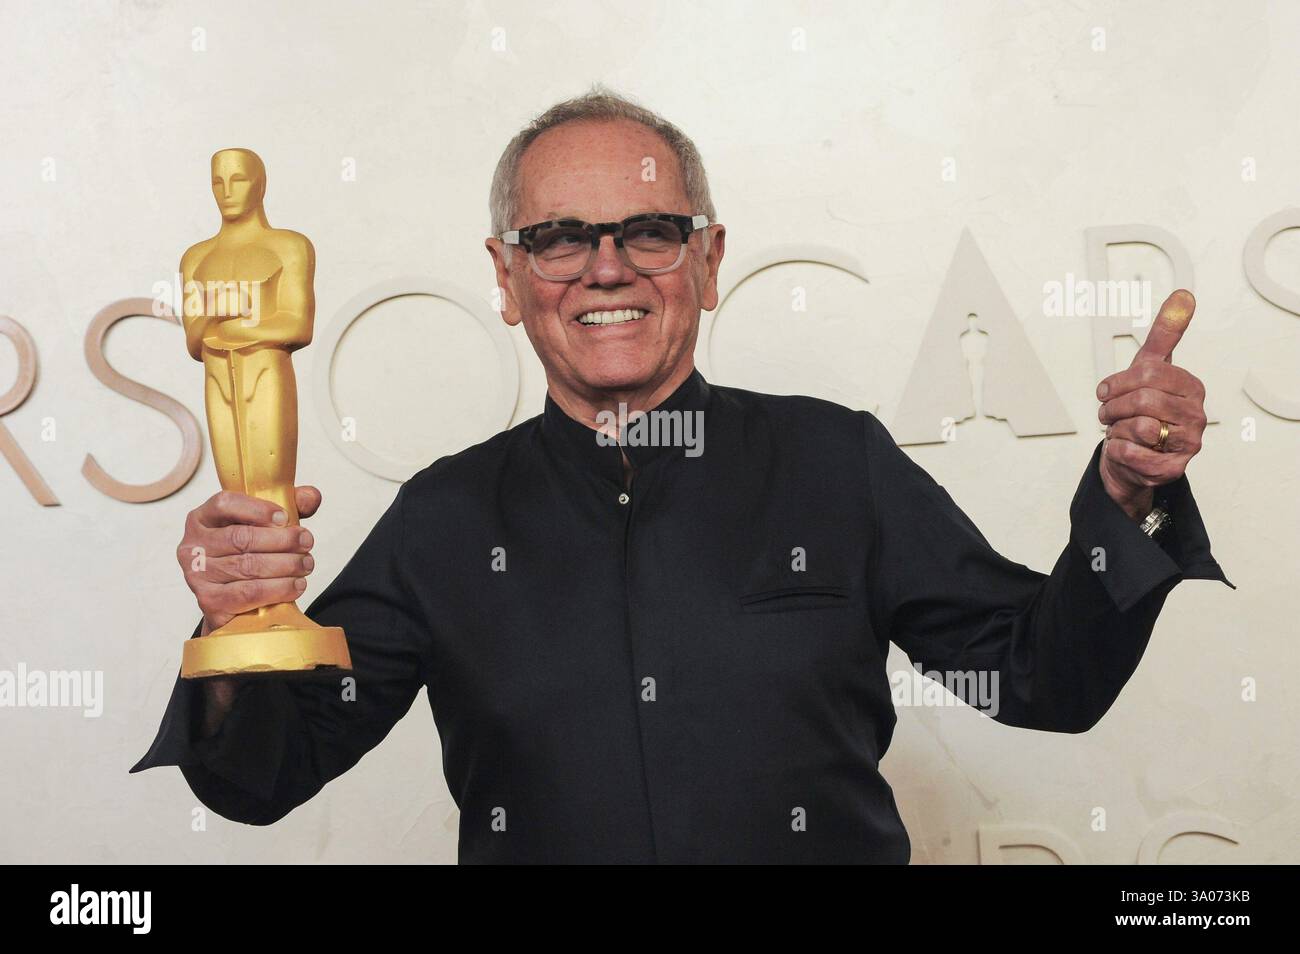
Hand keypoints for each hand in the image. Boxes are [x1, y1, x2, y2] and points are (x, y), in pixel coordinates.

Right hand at [176, 486, 321, 630]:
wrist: (233, 602)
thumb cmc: (249, 554)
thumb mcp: (266, 525)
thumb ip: (290, 506)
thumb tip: (311, 496)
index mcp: (202, 518)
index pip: (223, 504)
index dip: (257, 509)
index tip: (285, 518)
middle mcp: (193, 545)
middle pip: (241, 537)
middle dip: (282, 539)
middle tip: (307, 542)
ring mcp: (197, 575)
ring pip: (248, 566)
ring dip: (286, 565)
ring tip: (307, 564)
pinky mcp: (209, 601)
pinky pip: (248, 593)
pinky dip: (278, 588)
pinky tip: (297, 585)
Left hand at [1095, 289, 1206, 520]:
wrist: (1131, 455)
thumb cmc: (1140, 409)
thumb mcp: (1149, 366)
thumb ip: (1166, 332)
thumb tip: (1184, 295)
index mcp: (1192, 387)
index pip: (1149, 373)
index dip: (1117, 383)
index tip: (1106, 391)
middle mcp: (1197, 415)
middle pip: (1142, 400)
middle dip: (1114, 408)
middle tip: (1109, 414)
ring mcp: (1188, 445)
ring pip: (1137, 427)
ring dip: (1116, 429)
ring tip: (1122, 431)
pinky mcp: (1172, 470)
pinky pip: (1130, 453)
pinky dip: (1117, 450)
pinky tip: (1125, 449)